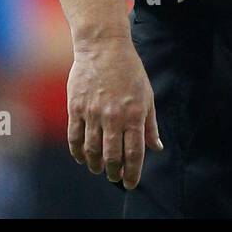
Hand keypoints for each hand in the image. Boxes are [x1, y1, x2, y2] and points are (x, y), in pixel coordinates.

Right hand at [67, 34, 162, 188]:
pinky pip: (75, 138)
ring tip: (99, 169)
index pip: (134, 152)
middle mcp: (113, 117)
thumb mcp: (147, 95)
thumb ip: (150, 124)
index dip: (133, 172)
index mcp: (134, 114)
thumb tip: (157, 147)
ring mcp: (93, 113)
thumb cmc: (130, 71)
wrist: (104, 47)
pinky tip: (83, 158)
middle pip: (112, 156)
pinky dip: (78, 152)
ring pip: (92, 150)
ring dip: (96, 165)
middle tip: (115, 177)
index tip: (131, 183)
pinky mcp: (76, 108)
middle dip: (114, 172)